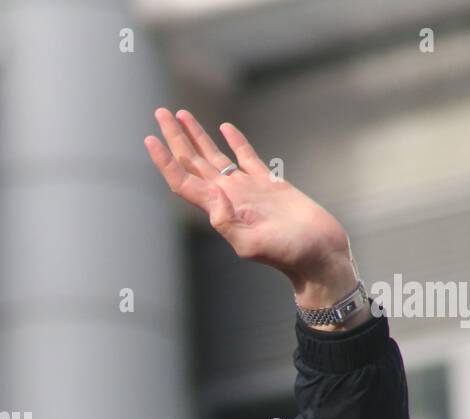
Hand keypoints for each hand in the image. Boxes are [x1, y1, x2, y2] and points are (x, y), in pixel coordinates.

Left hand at [145, 109, 355, 308]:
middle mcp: (228, 196)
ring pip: (214, 155)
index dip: (164, 160)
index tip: (150, 138)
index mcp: (219, 210)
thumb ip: (228, 223)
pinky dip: (235, 140)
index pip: (183, 180)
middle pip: (192, 162)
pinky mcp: (268, 184)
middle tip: (160, 112)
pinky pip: (246, 156)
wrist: (318, 254)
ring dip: (196, 135)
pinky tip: (225, 127)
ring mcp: (246, 189)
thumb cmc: (289, 254)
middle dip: (175, 138)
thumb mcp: (253, 245)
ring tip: (180, 114)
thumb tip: (212, 197)